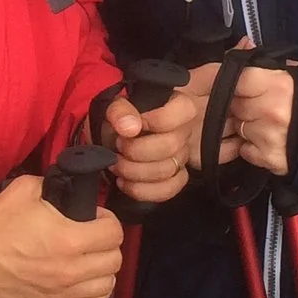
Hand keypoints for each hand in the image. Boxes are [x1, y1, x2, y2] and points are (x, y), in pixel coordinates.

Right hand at [0, 175, 125, 297]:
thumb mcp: (25, 189)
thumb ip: (52, 185)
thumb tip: (66, 189)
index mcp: (69, 238)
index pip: (114, 232)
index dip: (108, 220)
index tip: (96, 219)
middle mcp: (72, 270)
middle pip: (114, 260)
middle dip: (107, 244)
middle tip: (93, 238)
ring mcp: (62, 295)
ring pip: (106, 285)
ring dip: (102, 270)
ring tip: (90, 262)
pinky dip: (95, 295)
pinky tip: (86, 284)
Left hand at [100, 87, 204, 204]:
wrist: (114, 140)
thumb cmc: (119, 121)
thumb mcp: (113, 108)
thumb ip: (120, 111)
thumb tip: (130, 127)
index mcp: (177, 106)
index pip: (184, 111)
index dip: (157, 120)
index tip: (131, 126)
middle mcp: (184, 131)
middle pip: (171, 146)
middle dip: (137, 151)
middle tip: (117, 147)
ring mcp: (182, 156)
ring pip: (168, 170)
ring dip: (135, 172)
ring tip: (116, 165)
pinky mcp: (175, 178)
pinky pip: (168, 190)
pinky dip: (142, 190)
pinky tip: (125, 183)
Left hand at [226, 62, 297, 176]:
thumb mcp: (293, 71)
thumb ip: (265, 60)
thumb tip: (243, 44)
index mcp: (276, 83)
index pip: (235, 80)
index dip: (236, 85)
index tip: (242, 88)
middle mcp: (270, 110)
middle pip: (234, 106)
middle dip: (241, 106)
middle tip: (258, 106)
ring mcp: (269, 136)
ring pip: (239, 129)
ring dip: (247, 128)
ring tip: (268, 124)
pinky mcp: (270, 157)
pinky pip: (246, 151)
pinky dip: (253, 148)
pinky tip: (269, 140)